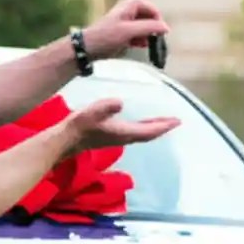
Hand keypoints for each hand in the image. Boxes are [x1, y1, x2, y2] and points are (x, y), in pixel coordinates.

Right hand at [65, 98, 179, 151]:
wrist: (66, 140)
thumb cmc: (79, 126)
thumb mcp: (92, 112)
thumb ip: (106, 107)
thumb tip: (120, 102)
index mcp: (124, 132)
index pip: (149, 130)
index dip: (163, 126)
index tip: (177, 121)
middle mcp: (124, 137)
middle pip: (149, 133)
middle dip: (162, 127)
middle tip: (176, 121)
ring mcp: (118, 138)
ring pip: (142, 133)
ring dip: (153, 127)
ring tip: (163, 120)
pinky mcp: (112, 136)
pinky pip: (134, 131)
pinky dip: (143, 126)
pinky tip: (141, 121)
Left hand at [81, 0, 168, 60]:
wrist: (87, 47)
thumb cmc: (106, 36)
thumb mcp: (129, 31)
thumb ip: (149, 28)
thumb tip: (166, 28)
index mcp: (130, 5)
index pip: (151, 8)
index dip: (157, 19)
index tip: (159, 31)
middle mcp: (128, 11)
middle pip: (148, 17)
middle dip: (151, 28)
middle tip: (153, 38)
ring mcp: (125, 22)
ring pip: (143, 27)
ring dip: (146, 35)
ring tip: (143, 43)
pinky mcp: (122, 32)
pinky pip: (136, 34)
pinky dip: (139, 39)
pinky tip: (138, 46)